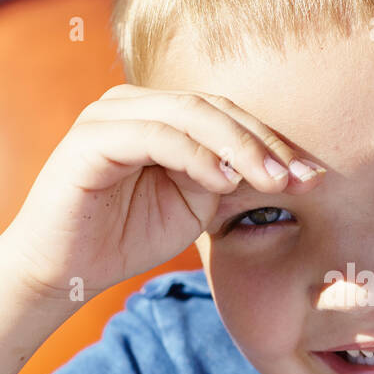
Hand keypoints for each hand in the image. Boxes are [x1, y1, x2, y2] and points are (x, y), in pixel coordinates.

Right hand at [0, 83, 321, 301]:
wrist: (62, 270)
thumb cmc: (125, 237)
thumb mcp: (194, 205)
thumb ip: (228, 178)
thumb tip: (285, 168)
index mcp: (158, 113)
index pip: (226, 114)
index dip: (272, 142)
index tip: (311, 176)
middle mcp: (132, 103)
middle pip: (215, 107)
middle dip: (264, 143)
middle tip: (301, 178)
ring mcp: (108, 114)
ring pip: (190, 114)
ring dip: (239, 148)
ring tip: (273, 182)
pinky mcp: (90, 139)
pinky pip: (156, 136)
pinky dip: (195, 156)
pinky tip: (223, 182)